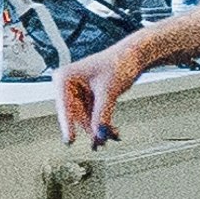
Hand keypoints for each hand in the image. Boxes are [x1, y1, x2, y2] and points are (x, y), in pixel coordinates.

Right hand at [54, 29, 148, 145]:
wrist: (135, 55)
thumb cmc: (120, 63)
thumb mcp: (109, 92)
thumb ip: (102, 115)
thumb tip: (98, 134)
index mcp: (64, 78)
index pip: (64, 106)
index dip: (67, 125)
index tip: (70, 140)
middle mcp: (67, 85)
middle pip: (76, 115)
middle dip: (91, 128)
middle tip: (101, 143)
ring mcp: (77, 92)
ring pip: (85, 118)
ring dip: (98, 128)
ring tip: (112, 136)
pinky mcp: (88, 97)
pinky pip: (93, 115)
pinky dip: (103, 123)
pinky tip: (113, 131)